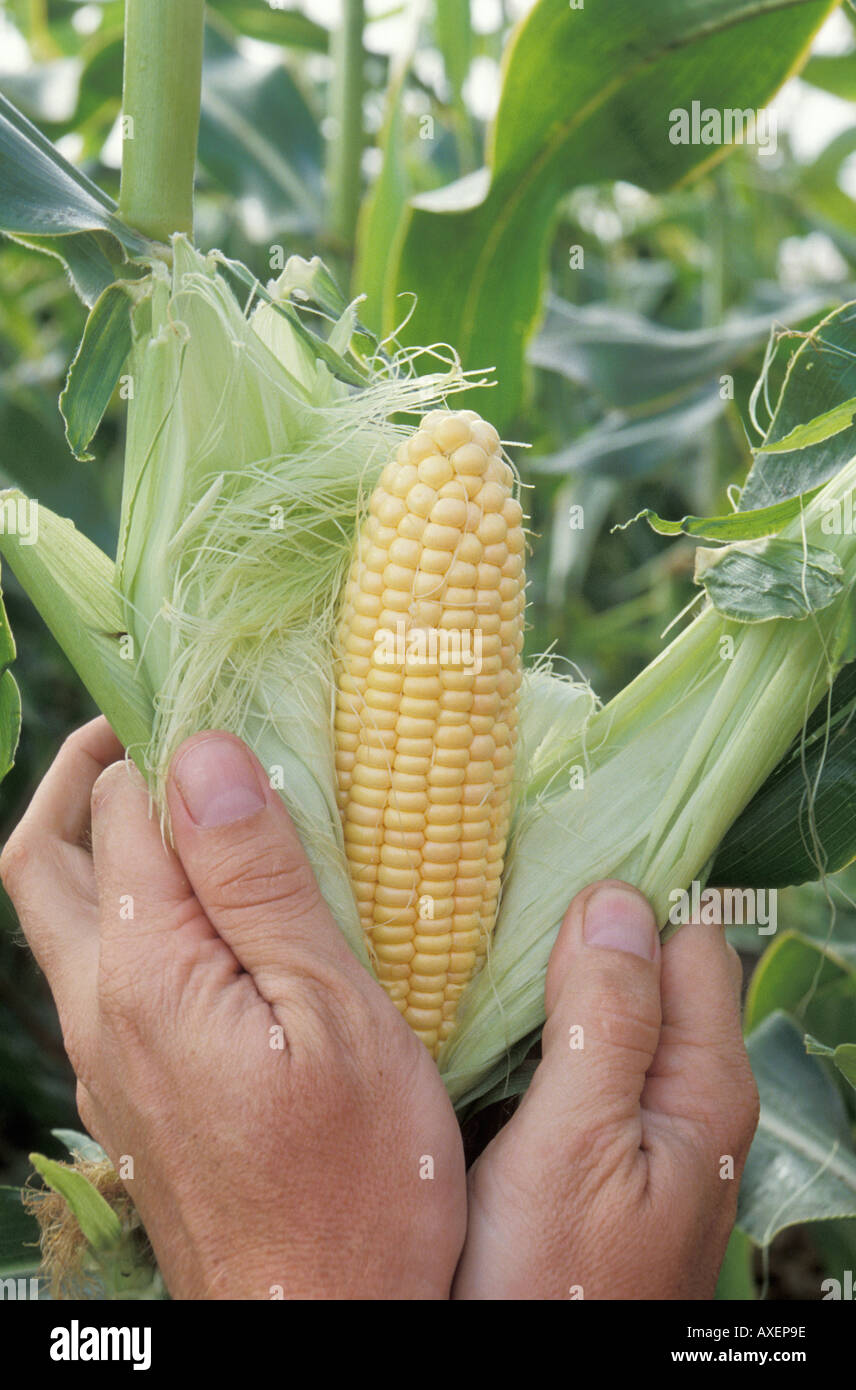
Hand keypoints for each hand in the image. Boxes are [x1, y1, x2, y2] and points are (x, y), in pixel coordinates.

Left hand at [1, 718, 465, 1299]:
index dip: (166, 742)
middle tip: (157, 730)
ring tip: (185, 804)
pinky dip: (128, 906)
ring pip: (62, 917)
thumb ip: (259, 884)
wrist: (320, 1322)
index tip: (228, 704)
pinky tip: (207, 913)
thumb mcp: (335, 1015)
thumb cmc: (358, 1181)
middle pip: (43, 861)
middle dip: (84, 776)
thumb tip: (199, 754)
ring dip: (102, 841)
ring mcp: (107, 1057)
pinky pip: (98, 969)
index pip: (121, 811)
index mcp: (149, 975)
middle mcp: (101, 1010)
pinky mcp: (132, 1090)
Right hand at [453, 880, 758, 1299]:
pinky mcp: (605, 1159)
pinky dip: (546, 1036)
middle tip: (500, 926)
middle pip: (655, 974)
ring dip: (560, 988)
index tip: (541, 886)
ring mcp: (647, 1133)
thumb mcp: (576, 1145)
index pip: (690, 940)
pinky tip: (491, 1035)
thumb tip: (617, 897)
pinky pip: (587, 1063)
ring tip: (486, 970)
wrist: (522, 1376)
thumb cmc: (548, 1287)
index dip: (624, 905)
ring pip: (615, 1016)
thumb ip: (606, 1019)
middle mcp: (690, 1103)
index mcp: (703, 1088)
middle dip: (588, 939)